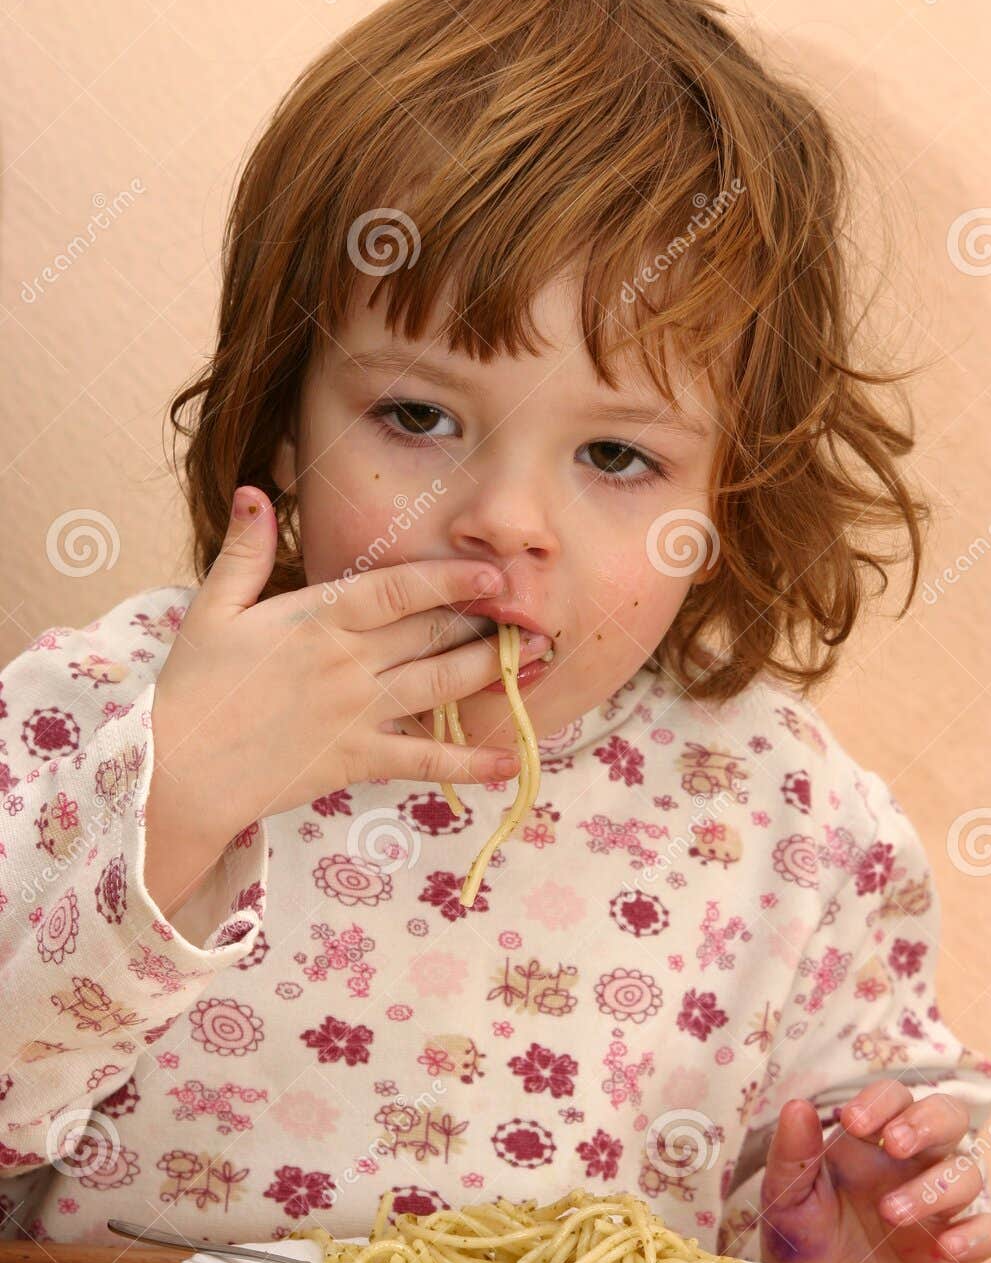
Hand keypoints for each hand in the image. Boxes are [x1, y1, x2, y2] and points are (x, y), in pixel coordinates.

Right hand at [147, 485, 550, 853]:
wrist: (178, 770)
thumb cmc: (194, 686)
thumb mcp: (212, 608)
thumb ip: (245, 551)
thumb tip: (253, 491)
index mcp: (318, 619)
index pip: (398, 590)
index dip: (451, 580)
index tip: (493, 574)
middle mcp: (348, 663)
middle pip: (432, 634)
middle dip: (487, 621)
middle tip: (533, 611)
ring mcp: (357, 714)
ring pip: (441, 687)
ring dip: (494, 673)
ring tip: (540, 661)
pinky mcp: (357, 760)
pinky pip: (424, 760)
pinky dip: (470, 763)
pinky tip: (511, 760)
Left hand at [758, 1080, 990, 1262]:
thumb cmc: (802, 1239)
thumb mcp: (786, 1198)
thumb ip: (792, 1155)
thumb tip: (797, 1106)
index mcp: (871, 1142)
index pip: (894, 1097)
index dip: (881, 1101)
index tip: (854, 1123)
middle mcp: (911, 1165)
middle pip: (949, 1116)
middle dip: (928, 1121)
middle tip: (895, 1144)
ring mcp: (937, 1207)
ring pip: (969, 1172)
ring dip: (936, 1186)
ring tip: (890, 1212)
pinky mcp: (953, 1252)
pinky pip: (990, 1231)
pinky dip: (976, 1235)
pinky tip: (947, 1247)